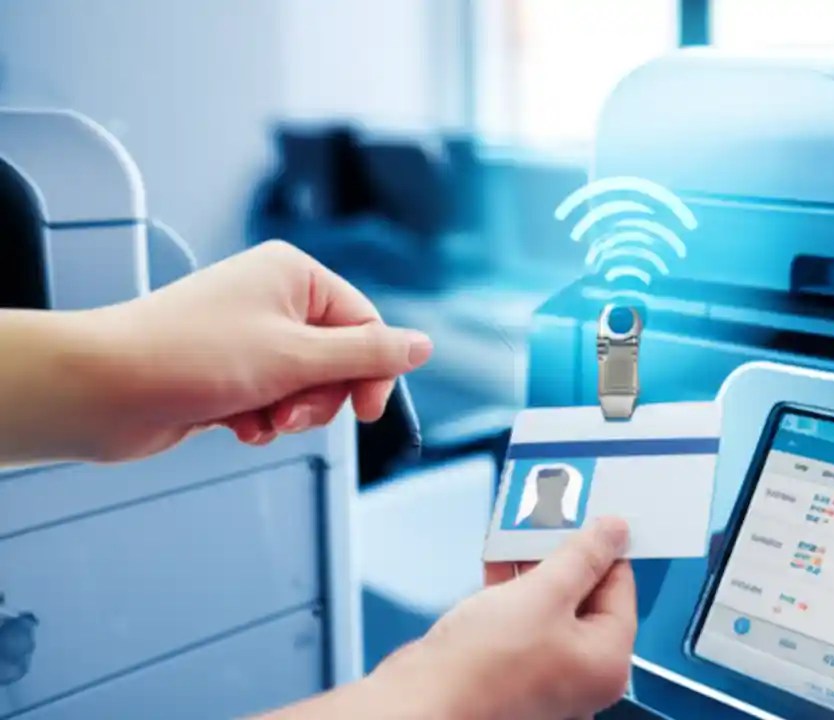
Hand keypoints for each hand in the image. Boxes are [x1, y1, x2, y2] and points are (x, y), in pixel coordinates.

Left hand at [73, 240, 430, 459]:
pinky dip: (261, 420)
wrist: (103, 389)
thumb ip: (367, 354)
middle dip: (322, 397)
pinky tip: (235, 425)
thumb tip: (422, 345)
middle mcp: (273, 299)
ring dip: (291, 412)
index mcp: (294, 275)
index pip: (366, 324)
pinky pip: (273, 401)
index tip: (365, 410)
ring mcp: (249, 336)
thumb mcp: (297, 357)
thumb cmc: (187, 356)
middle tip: (293, 411)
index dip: (371, 372)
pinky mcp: (228, 371)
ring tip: (259, 418)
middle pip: (339, 359)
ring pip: (307, 386)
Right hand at [365, 517, 637, 719]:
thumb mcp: (544, 593)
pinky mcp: (512, 668)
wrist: (424, 700)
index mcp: (606, 660)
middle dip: (563, 555)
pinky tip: (498, 563)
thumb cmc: (482, 667)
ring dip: (533, 568)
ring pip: (550, 605)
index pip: (620, 586)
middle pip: (585, 595)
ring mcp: (546, 672)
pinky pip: (524, 619)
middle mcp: (581, 671)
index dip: (603, 547)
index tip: (589, 517)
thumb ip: (583, 557)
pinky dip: (512, 591)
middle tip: (552, 520)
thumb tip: (613, 533)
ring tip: (520, 535)